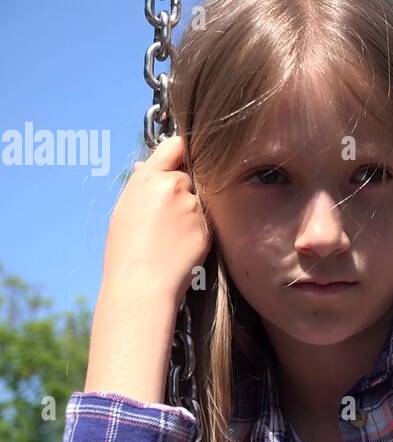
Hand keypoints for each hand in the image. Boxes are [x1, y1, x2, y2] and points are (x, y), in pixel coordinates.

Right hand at [103, 135, 211, 309]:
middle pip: (188, 177)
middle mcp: (174, 186)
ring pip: (199, 201)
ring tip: (170, 236)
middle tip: (166, 217)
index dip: (181, 150)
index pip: (175, 146)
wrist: (142, 283)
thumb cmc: (126, 249)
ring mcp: (193, 206)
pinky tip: (180, 246)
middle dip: (182, 191)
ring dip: (191, 212)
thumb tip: (146, 166)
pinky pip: (206, 222)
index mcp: (149, 178)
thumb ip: (141, 185)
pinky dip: (197, 230)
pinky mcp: (207, 227)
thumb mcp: (124, 210)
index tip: (183, 156)